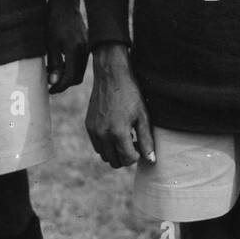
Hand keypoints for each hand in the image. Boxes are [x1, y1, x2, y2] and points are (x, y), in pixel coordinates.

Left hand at [46, 0, 87, 92]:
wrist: (65, 6)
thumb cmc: (54, 23)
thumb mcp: (50, 44)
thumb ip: (54, 64)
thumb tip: (54, 82)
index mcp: (75, 50)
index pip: (70, 77)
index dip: (59, 87)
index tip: (50, 90)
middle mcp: (84, 51)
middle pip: (77, 77)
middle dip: (64, 83)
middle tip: (50, 83)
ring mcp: (87, 48)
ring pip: (79, 71)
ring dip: (67, 76)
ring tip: (53, 72)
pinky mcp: (87, 46)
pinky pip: (80, 63)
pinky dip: (71, 67)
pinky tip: (60, 63)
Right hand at [86, 44, 155, 168]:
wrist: (111, 76)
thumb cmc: (130, 94)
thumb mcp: (143, 117)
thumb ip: (146, 140)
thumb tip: (150, 160)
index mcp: (118, 132)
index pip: (127, 159)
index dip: (137, 156)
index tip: (140, 145)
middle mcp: (103, 134)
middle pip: (114, 162)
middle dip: (125, 157)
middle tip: (133, 143)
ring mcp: (94, 131)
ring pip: (104, 156)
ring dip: (115, 152)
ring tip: (124, 137)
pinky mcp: (88, 126)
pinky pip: (97, 145)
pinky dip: (106, 144)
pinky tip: (115, 131)